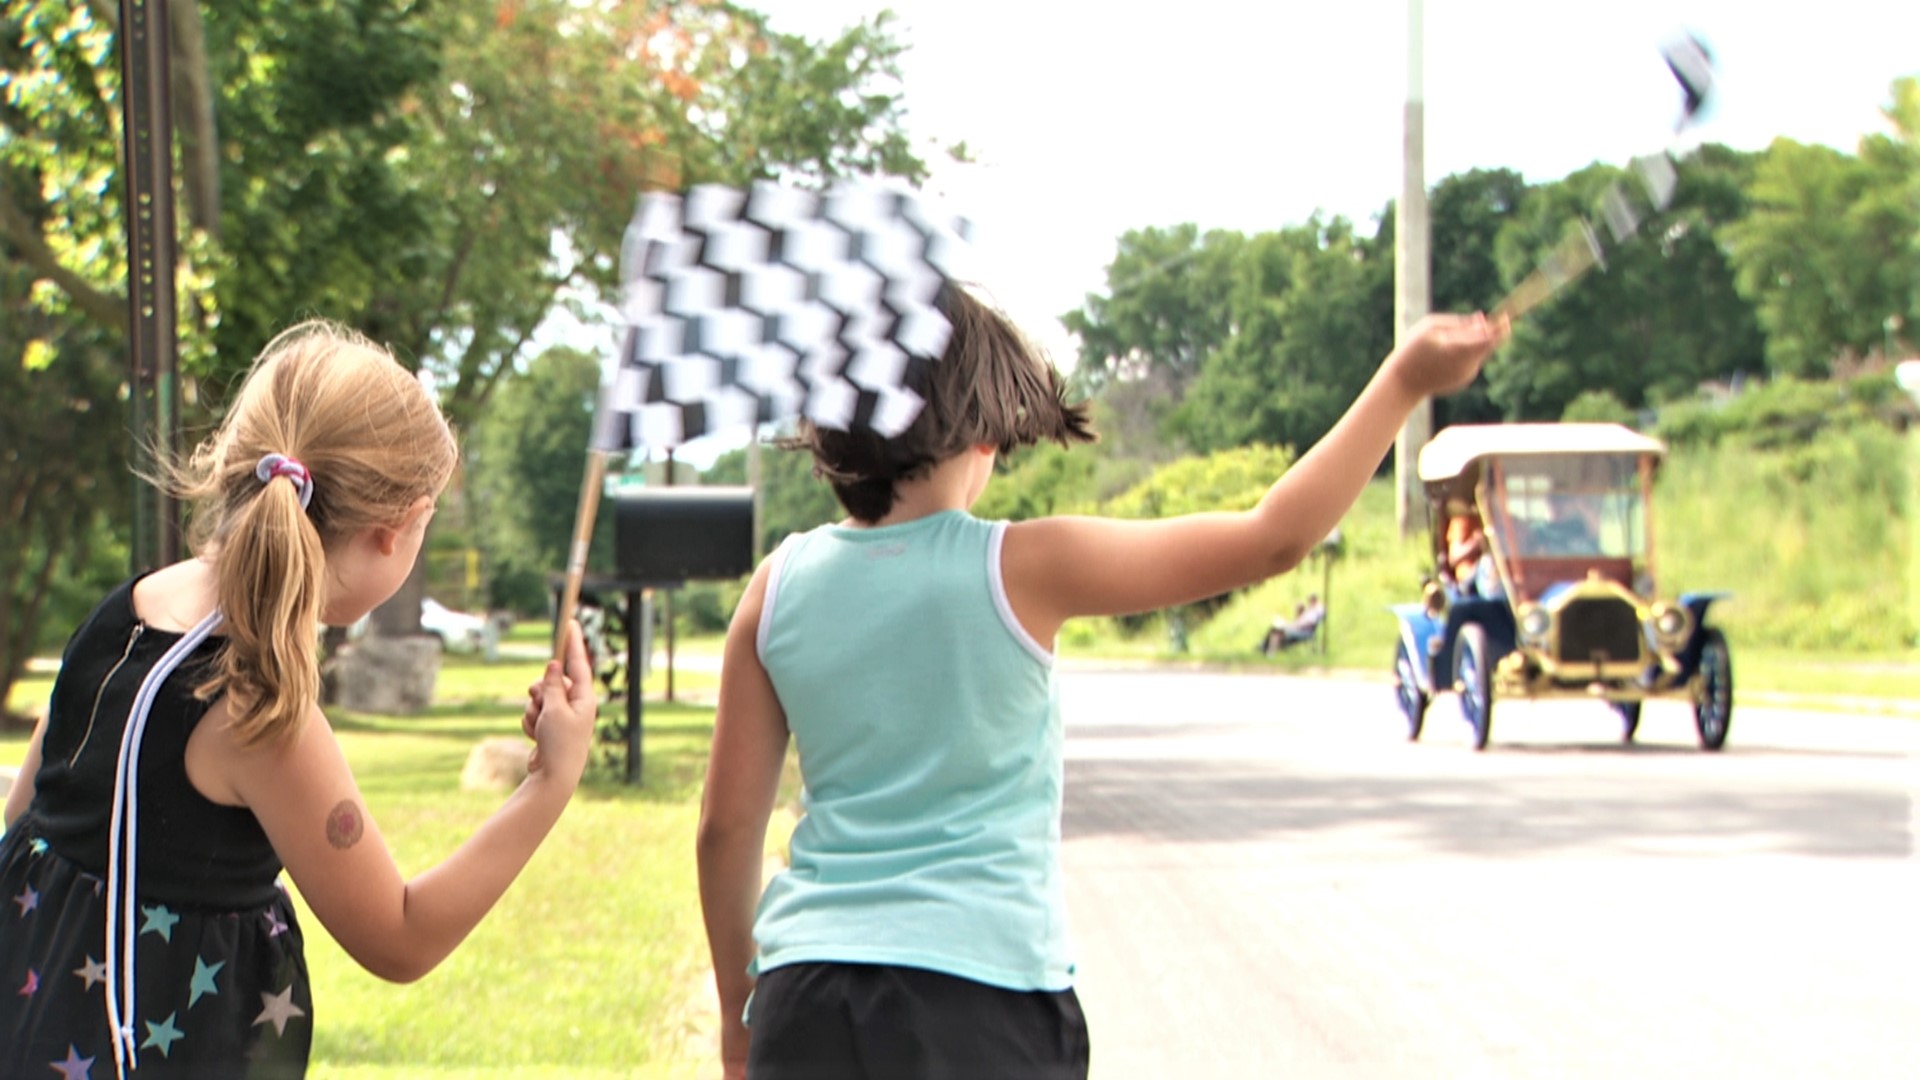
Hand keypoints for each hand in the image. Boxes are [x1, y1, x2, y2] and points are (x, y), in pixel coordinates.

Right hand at [524, 620, 596, 781]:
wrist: (553, 776)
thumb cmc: (560, 744)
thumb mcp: (555, 710)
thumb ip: (553, 685)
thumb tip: (555, 663)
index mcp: (584, 698)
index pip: (578, 664)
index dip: (573, 643)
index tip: (571, 622)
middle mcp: (575, 705)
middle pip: (552, 681)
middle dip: (540, 691)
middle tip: (539, 703)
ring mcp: (562, 716)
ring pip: (538, 698)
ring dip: (533, 711)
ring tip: (541, 727)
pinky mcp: (549, 726)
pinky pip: (533, 714)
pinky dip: (530, 723)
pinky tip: (536, 737)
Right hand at [1386, 312, 1508, 398]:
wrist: (1402, 384)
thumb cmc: (1413, 350)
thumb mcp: (1431, 327)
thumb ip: (1458, 322)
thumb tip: (1481, 319)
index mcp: (1463, 349)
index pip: (1493, 336)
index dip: (1502, 325)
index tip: (1504, 316)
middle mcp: (1469, 364)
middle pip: (1489, 343)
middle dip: (1485, 331)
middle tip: (1473, 322)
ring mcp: (1467, 374)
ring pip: (1478, 352)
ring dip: (1470, 343)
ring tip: (1444, 343)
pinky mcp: (1462, 381)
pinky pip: (1469, 362)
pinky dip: (1462, 354)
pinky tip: (1441, 358)